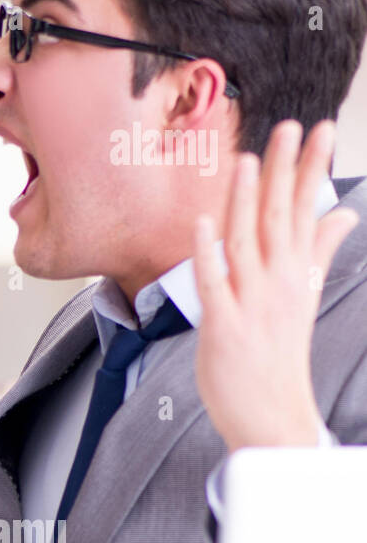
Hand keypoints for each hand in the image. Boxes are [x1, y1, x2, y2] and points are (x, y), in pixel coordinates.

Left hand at [193, 119, 358, 451]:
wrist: (272, 416)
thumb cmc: (279, 355)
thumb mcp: (302, 296)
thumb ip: (317, 252)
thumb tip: (341, 214)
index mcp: (294, 273)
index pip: (304, 210)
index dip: (308, 169)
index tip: (316, 130)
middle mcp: (276, 283)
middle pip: (279, 217)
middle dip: (284, 171)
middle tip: (290, 126)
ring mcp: (250, 303)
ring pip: (245, 242)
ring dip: (245, 200)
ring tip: (247, 159)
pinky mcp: (222, 327)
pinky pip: (212, 284)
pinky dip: (207, 254)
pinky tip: (202, 224)